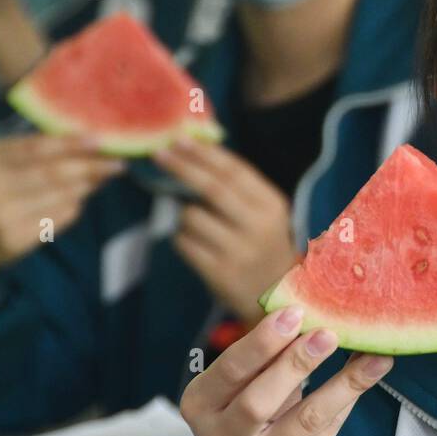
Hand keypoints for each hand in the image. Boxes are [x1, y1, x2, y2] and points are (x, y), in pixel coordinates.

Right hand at [0, 133, 123, 287]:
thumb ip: (28, 150)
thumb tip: (84, 140)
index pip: (35, 147)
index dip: (71, 143)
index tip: (100, 139)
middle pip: (53, 173)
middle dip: (90, 166)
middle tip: (117, 162)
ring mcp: (1, 217)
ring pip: (60, 196)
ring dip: (88, 185)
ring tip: (104, 176)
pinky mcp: (14, 240)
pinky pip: (58, 218)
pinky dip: (74, 206)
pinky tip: (80, 198)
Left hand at [155, 139, 295, 322]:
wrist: (278, 296)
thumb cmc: (264, 244)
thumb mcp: (265, 213)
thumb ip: (238, 187)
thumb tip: (195, 152)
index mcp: (271, 205)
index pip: (233, 170)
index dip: (203, 153)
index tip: (179, 138)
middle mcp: (258, 226)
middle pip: (211, 188)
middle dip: (181, 167)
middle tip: (158, 153)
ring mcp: (239, 251)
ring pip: (192, 217)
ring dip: (182, 214)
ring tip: (194, 222)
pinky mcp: (220, 273)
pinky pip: (184, 243)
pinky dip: (181, 238)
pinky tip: (194, 243)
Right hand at [185, 306, 392, 435]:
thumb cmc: (252, 420)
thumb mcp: (245, 388)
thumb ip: (268, 357)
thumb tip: (313, 306)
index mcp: (201, 404)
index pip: (229, 371)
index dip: (261, 342)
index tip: (294, 312)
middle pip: (257, 402)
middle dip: (294, 364)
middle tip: (327, 333)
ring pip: (303, 421)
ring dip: (339, 384)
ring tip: (369, 354)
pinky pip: (328, 432)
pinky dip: (352, 397)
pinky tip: (374, 370)